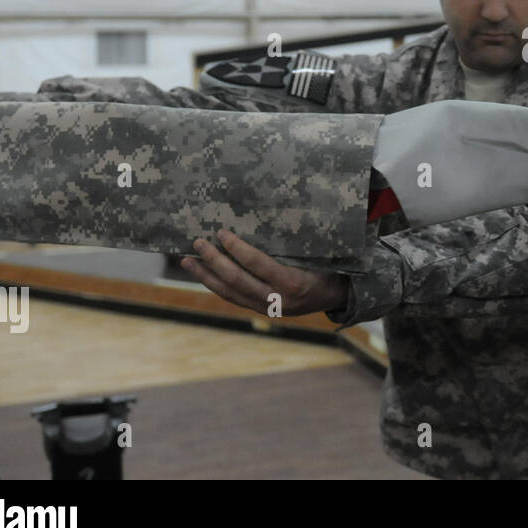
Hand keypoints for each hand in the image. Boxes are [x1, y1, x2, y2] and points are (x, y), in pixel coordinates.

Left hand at [180, 229, 348, 316]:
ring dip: (207, 276)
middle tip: (197, 244)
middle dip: (214, 261)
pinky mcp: (264, 310)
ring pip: (231, 293)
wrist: (339, 296)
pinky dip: (217, 286)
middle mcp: (278, 300)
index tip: (221, 233)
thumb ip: (295, 243)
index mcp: (293, 282)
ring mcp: (270, 308)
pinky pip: (235, 298)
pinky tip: (205, 274)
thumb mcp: (318, 253)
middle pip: (237, 280)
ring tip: (188, 261)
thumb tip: (268, 216)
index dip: (236, 248)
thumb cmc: (331, 266)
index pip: (256, 264)